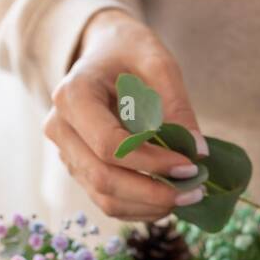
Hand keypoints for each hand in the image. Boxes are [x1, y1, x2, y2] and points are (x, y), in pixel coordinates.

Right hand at [44, 8, 206, 219]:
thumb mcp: (157, 61)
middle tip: (196, 191)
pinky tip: (169, 199)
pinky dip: (140, 208)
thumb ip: (177, 104)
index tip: (190, 165)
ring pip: (104, 197)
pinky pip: (107, 201)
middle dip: (153, 191)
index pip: (109, 144)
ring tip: (187, 197)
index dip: (151, 162)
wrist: (102, 54)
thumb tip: (198, 152)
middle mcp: (60, 129)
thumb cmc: (128, 52)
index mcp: (73, 96)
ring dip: (149, 206)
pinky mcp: (79, 170)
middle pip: (103, 178)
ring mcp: (67, 154)